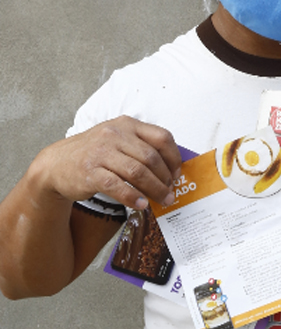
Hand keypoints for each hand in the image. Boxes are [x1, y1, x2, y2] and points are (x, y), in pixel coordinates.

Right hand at [31, 115, 180, 209]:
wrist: (55, 164)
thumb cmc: (94, 153)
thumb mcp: (117, 139)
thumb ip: (141, 146)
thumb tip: (172, 168)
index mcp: (127, 124)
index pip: (162, 137)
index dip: (174, 157)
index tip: (177, 173)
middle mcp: (114, 134)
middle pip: (152, 158)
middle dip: (165, 178)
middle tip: (170, 192)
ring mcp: (101, 152)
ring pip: (138, 172)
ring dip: (154, 189)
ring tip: (161, 200)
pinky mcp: (90, 171)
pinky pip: (118, 186)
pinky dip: (133, 197)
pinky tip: (140, 204)